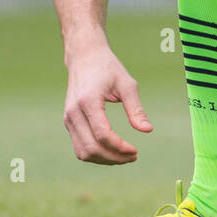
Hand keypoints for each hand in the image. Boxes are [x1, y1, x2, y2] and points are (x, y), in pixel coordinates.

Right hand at [61, 44, 151, 163]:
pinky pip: (79, 147)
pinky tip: (112, 151)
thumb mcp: (127, 84)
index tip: (135, 150)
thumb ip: (136, 109)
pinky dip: (95, 155)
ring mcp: (68, 119)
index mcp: (88, 101)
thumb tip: (147, 130)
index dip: (120, 148)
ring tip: (124, 156)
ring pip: (83, 153)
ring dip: (104, 159)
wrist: (84, 57)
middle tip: (133, 156)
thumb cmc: (108, 68)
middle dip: (114, 158)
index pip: (103, 135)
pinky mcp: (68, 122)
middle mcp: (74, 112)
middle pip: (92, 148)